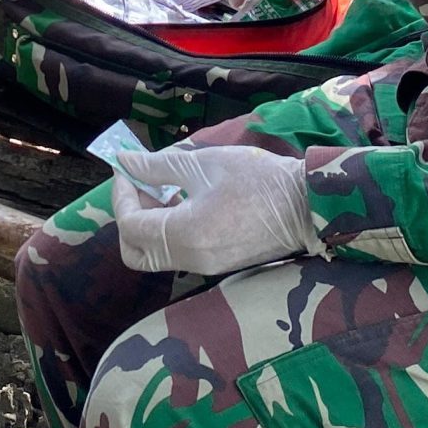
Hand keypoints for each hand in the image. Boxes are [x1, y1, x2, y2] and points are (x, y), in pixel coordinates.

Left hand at [109, 142, 319, 277]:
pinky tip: (182, 199)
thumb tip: (124, 161)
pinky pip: (177, 253)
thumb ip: (158, 165)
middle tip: (140, 184)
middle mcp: (190, 259)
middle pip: (135, 252)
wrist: (306, 205)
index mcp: (185, 235)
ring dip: (148, 222)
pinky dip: (167, 229)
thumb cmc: (256, 178)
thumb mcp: (203, 163)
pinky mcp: (217, 264)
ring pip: (155, 255)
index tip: (127, 166)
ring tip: (162, 186)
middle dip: (128, 216)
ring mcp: (205, 267)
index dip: (121, 194)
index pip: (130, 225)